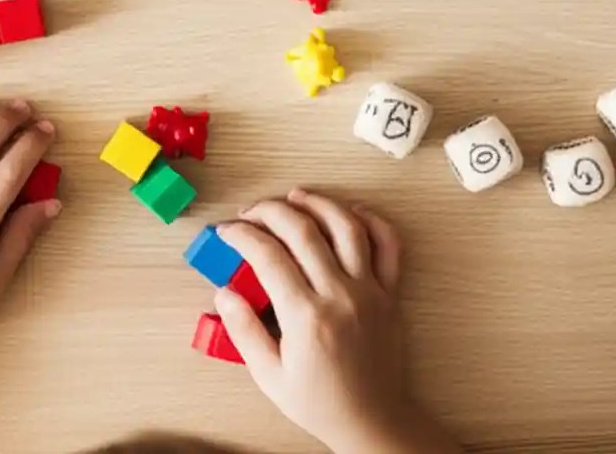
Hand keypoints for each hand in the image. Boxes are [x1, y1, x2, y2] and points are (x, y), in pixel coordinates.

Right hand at [214, 190, 457, 453]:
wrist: (373, 420)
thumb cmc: (319, 402)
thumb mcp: (269, 376)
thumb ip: (244, 330)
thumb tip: (224, 291)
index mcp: (306, 317)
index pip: (267, 256)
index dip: (241, 235)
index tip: (226, 232)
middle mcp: (340, 295)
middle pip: (303, 230)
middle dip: (270, 211)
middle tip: (250, 212)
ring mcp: (370, 291)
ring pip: (346, 227)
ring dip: (318, 203)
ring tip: (294, 195)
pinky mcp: (390, 293)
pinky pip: (387, 245)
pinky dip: (370, 220)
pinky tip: (347, 212)